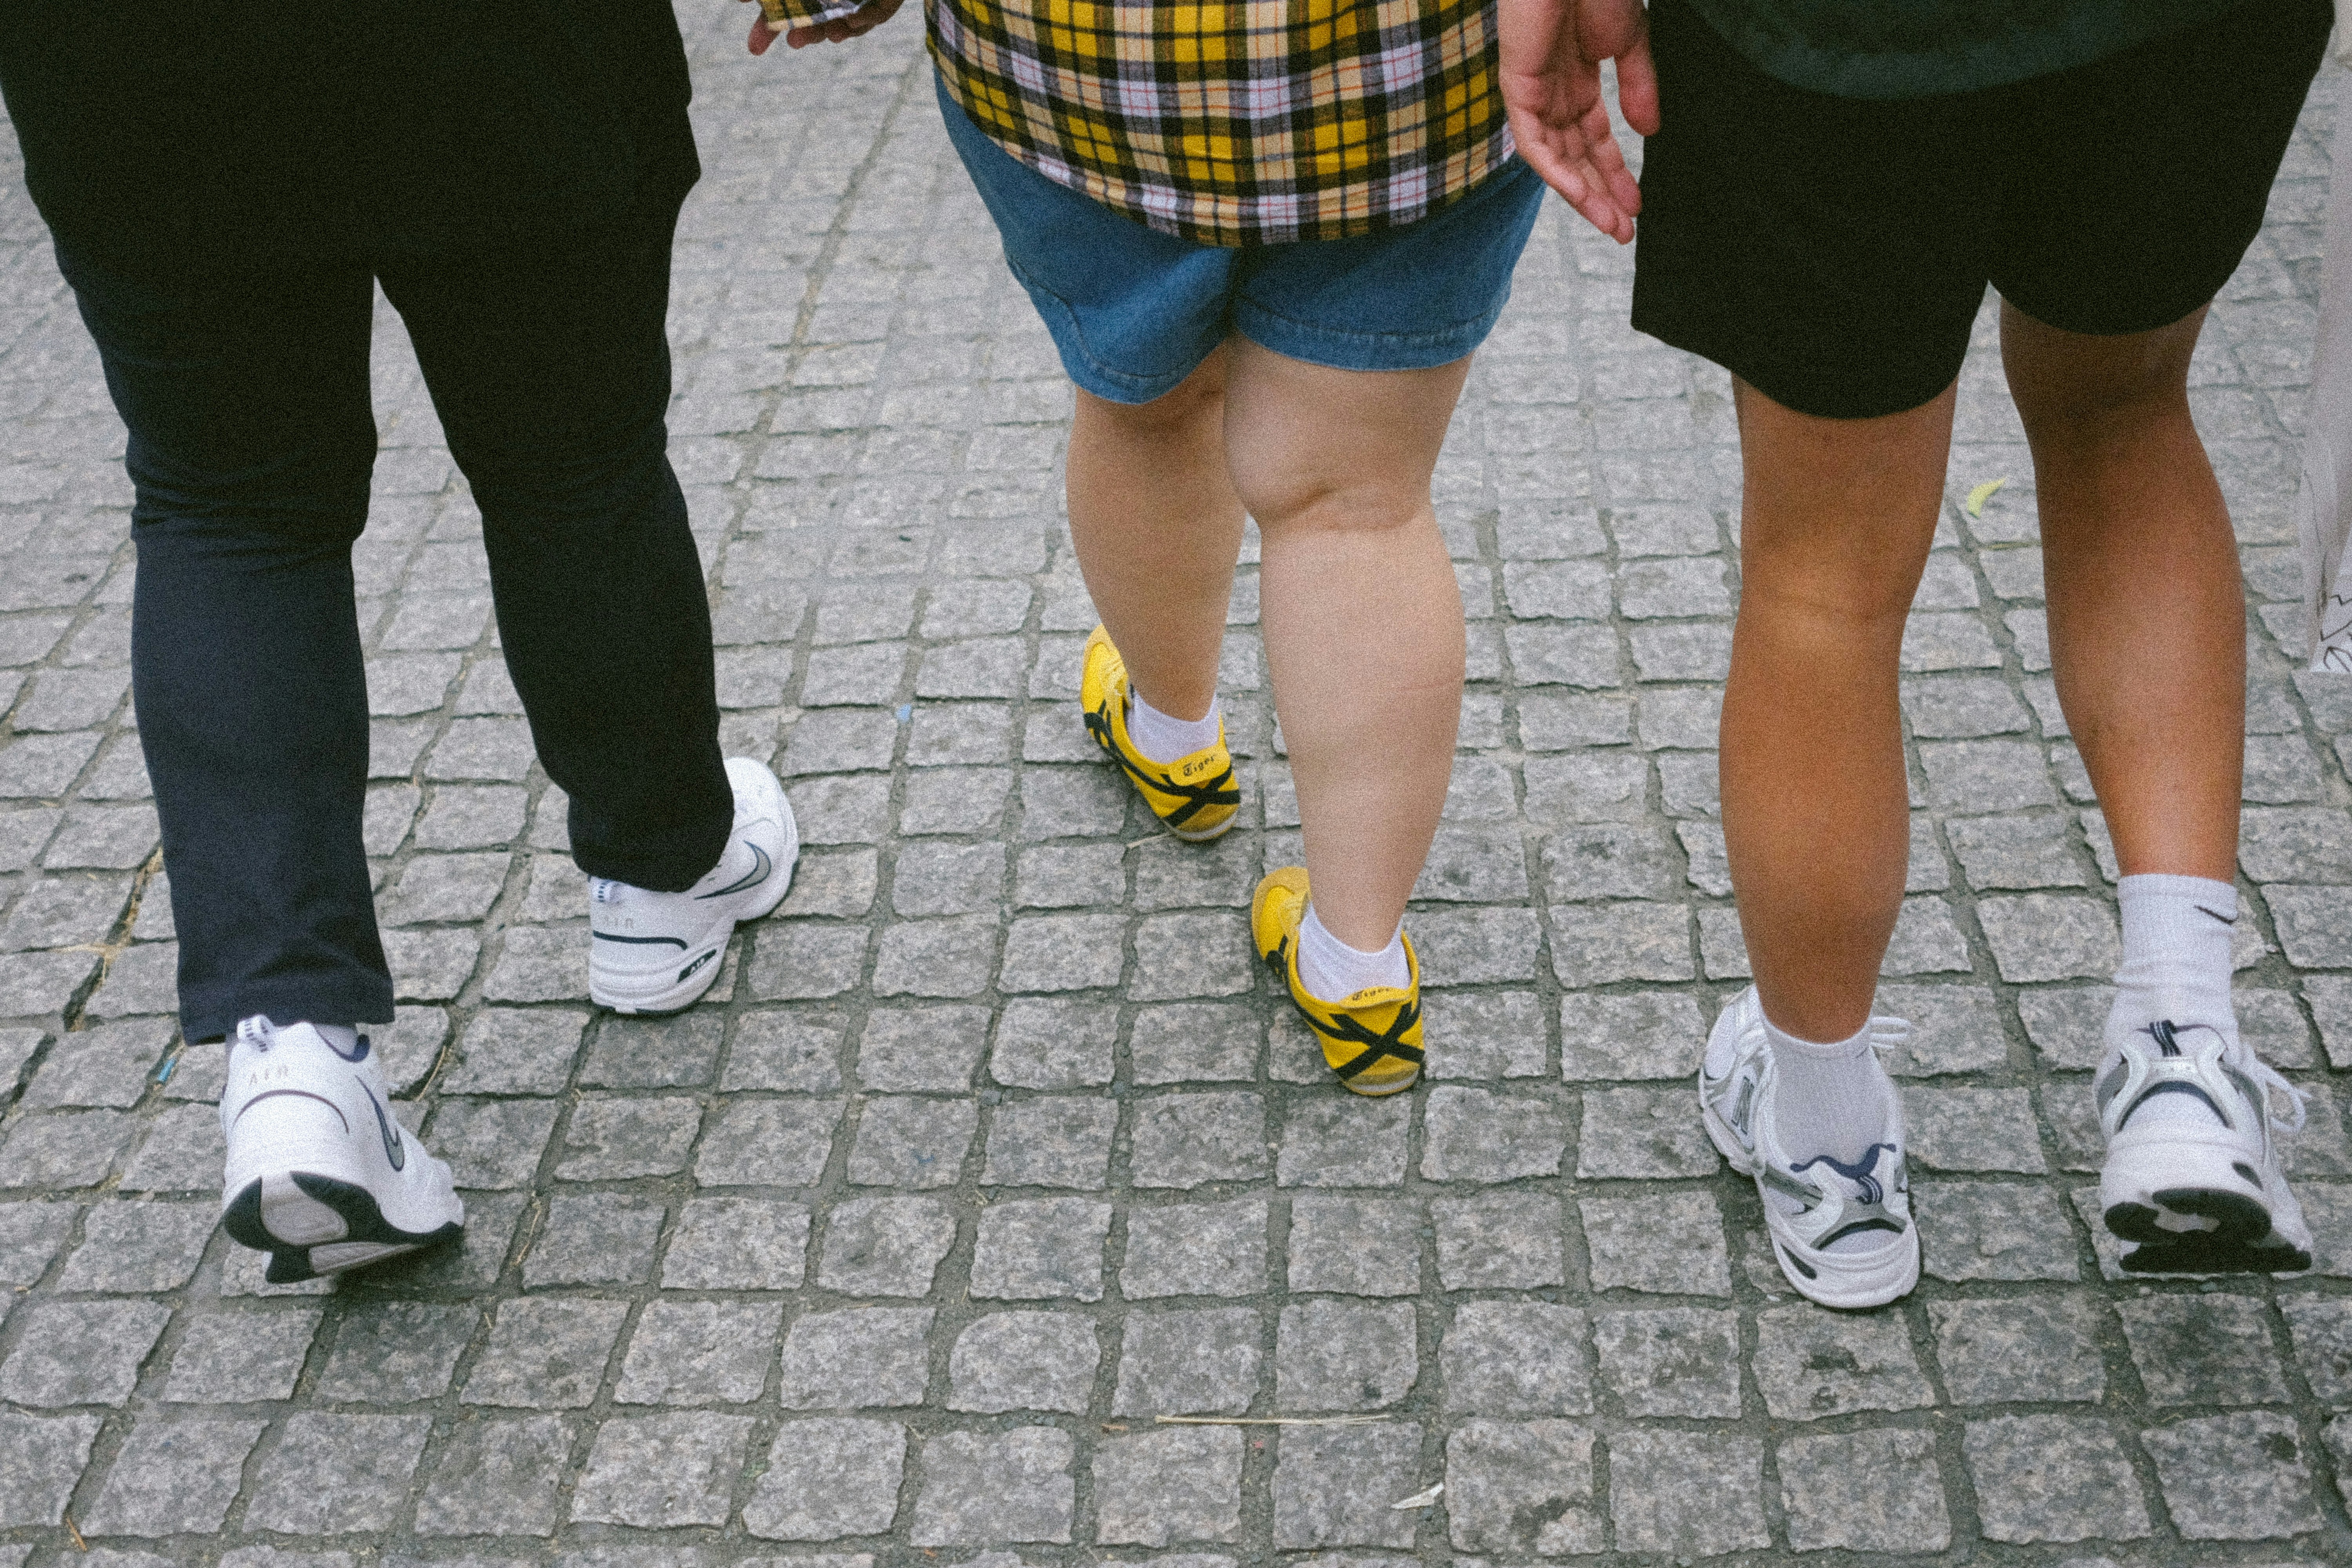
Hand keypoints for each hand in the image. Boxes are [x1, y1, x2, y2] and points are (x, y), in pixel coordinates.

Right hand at [743, 0, 905, 54]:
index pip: (784, 15)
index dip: (767, 30)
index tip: (753, 49)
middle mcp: (831, 3)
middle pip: (816, 27)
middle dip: (807, 36)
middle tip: (794, 42)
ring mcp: (858, 5)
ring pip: (846, 27)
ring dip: (836, 33)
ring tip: (830, 35)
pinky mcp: (884, 4)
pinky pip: (876, 15)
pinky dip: (866, 19)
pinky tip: (852, 20)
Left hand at [1498, 0, 1657, 242]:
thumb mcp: (1629, 43)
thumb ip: (1638, 88)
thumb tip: (1649, 133)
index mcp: (1577, 82)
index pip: (1594, 142)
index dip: (1615, 175)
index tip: (1636, 205)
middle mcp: (1553, 94)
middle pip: (1575, 159)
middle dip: (1601, 196)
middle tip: (1624, 230)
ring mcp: (1534, 93)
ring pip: (1555, 160)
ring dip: (1583, 196)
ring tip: (1611, 225)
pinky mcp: (1517, 89)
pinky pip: (1533, 145)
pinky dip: (1557, 173)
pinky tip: (1582, 197)